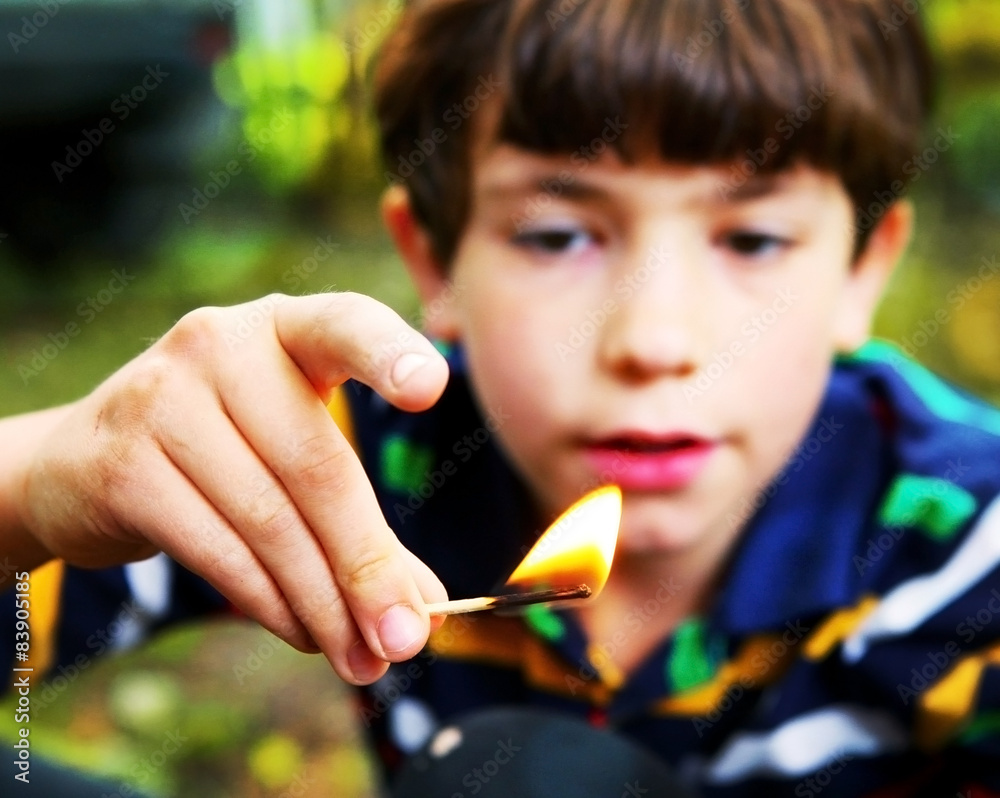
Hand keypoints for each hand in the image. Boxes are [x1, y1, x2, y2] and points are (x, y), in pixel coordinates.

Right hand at [14, 292, 449, 683]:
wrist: (81, 462)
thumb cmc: (221, 452)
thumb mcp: (292, 455)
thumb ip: (361, 523)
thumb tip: (425, 609)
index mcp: (285, 326)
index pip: (346, 324)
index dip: (388, 352)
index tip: (430, 387)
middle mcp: (222, 345)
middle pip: (317, 465)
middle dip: (367, 565)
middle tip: (405, 637)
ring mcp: (163, 398)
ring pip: (269, 521)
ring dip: (323, 603)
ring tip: (362, 657)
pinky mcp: (123, 465)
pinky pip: (217, 550)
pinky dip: (270, 604)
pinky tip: (302, 634)